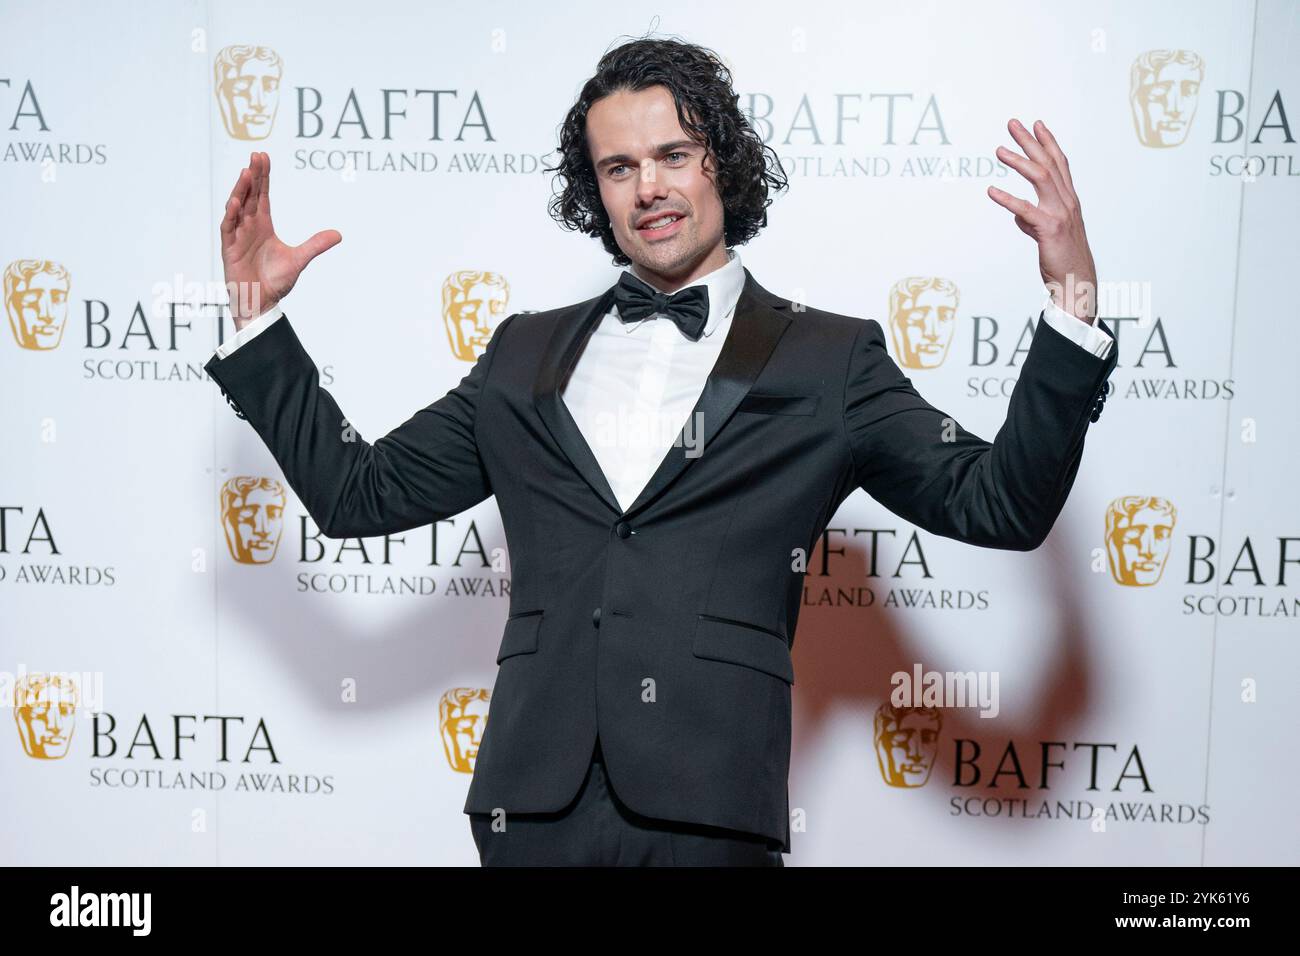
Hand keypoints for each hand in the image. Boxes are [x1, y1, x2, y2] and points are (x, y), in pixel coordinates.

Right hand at [221, 151, 340, 327]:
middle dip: (253, 176)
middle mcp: (249, 226)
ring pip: (237, 207)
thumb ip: (316, 245)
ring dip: (241, 190)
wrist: (262, 303)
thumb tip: (338, 234)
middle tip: (256, 156)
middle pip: (250, 195)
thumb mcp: (299, 259)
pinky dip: (232, 215)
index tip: (264, 157)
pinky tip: (236, 202)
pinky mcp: (229, 248)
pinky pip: (228, 228)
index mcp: (263, 225)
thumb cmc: (276, 282)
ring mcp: (237, 236)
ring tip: (246, 173)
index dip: (263, 177)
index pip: (262, 196)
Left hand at [987, 119, 1096, 323]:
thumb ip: (1034, 221)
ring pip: (1041, 178)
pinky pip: (1026, 210)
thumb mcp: (1048, 235)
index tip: (1036, 124)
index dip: (1048, 142)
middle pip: (1049, 163)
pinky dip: (1007, 199)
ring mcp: (1061, 214)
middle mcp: (1067, 202)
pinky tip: (991, 191)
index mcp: (1068, 201)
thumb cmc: (1063, 259)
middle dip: (1030, 141)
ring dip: (1019, 161)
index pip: (1060, 164)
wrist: (1078, 282)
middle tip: (1012, 124)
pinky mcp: (1050, 230)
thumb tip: (1019, 215)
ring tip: (999, 150)